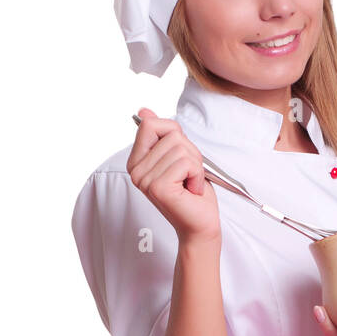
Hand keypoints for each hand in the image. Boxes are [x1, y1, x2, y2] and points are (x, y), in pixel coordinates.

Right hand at [127, 108, 221, 245]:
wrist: (200, 223)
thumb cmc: (192, 192)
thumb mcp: (178, 155)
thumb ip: (161, 134)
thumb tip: (144, 111)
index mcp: (136, 161)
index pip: (151, 124)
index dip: (174, 134)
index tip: (180, 156)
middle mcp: (136, 170)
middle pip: (170, 135)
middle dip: (189, 152)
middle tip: (188, 175)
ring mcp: (145, 180)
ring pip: (180, 149)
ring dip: (195, 166)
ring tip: (190, 184)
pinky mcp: (158, 188)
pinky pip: (186, 163)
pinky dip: (197, 175)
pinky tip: (192, 190)